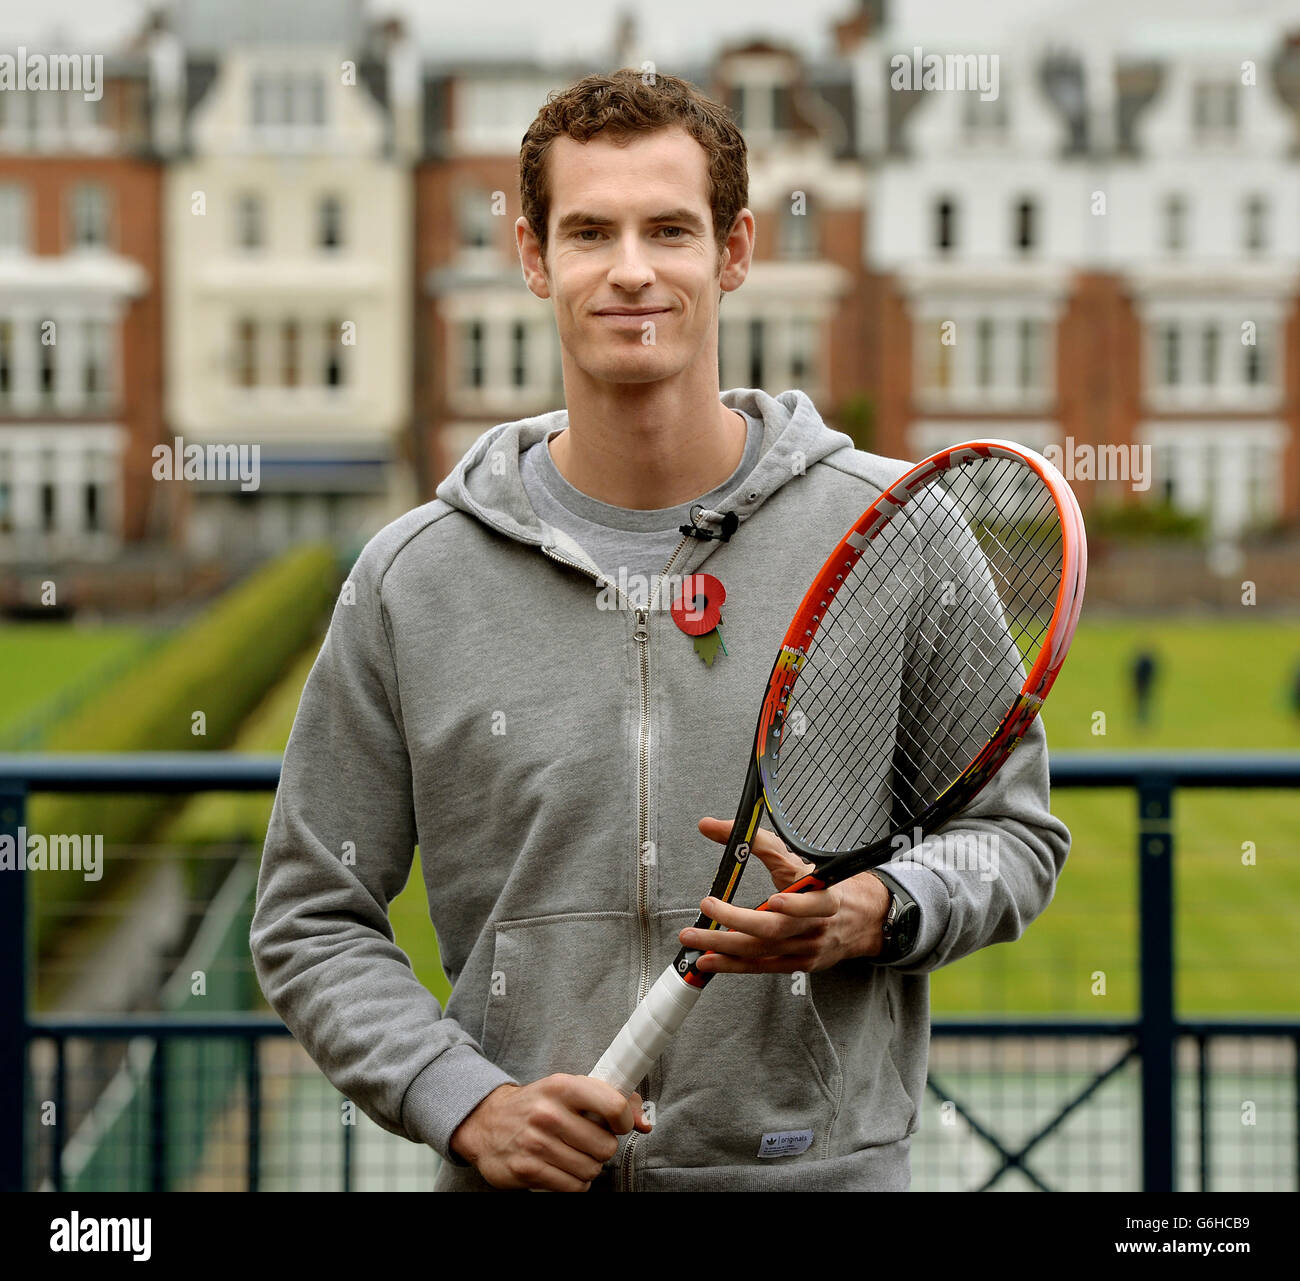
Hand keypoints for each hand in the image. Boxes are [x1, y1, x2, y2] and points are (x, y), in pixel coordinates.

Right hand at [449, 1074, 651, 1190]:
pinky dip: (574, 1183)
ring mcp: (536, 1142)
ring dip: (588, 1167)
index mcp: (563, 1086)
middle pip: (605, 1146)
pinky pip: (573, 1188)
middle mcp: (549, 1113)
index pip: (613, 1105)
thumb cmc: (538, 1104)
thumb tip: (645, 1123)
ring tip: (572, 1154)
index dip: (624, 1120)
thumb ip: (610, 1099)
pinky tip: (562, 1168)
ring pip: (591, 1170)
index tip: (618, 1124)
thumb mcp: (570, 1090)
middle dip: (602, 1148)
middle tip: (588, 1141)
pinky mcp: (527, 1169)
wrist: (487, 1122)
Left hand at [680, 817, 890, 972]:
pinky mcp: (797, 965)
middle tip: (706, 907)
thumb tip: (708, 825)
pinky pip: (760, 968)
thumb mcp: (796, 860)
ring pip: (762, 951)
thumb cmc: (819, 884)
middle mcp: (816, 926)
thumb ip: (756, 842)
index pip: (816, 903)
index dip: (797, 904)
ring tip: (693, 938)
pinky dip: (732, 965)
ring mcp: (806, 950)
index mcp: (825, 896)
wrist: (858, 921)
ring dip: (723, 947)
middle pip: (775, 929)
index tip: (775, 900)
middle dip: (736, 921)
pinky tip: (708, 959)